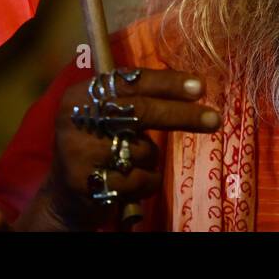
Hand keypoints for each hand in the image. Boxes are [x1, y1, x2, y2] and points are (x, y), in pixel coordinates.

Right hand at [24, 67, 221, 230]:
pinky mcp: (86, 183)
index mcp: (82, 95)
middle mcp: (76, 119)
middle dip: (182, 115)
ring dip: (150, 160)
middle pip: (141, 111)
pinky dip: (145, 183)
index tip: (199, 86)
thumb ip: (135, 100)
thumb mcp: (106, 117)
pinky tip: (128, 184)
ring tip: (130, 165)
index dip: (167, 83)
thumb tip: (192, 88)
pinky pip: (139, 179)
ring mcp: (79, 152)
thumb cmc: (98, 147)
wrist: (65, 197)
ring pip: (143, 150)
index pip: (130, 81)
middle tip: (213, 119)